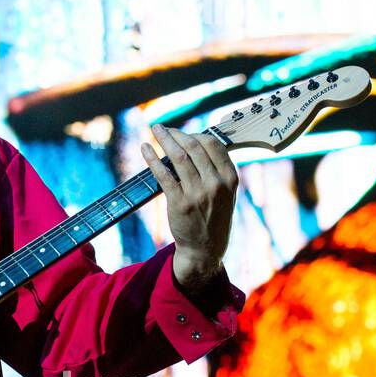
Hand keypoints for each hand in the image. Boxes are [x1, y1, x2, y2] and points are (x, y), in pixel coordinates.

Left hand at [141, 124, 239, 293]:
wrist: (205, 248)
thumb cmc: (213, 217)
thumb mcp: (226, 193)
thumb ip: (216, 170)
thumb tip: (197, 144)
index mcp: (230, 178)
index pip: (213, 144)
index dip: (195, 134)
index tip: (182, 132)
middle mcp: (216, 183)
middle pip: (194, 147)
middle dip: (176, 133)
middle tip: (163, 128)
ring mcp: (198, 193)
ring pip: (178, 157)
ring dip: (164, 140)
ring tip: (154, 129)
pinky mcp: (179, 202)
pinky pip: (163, 174)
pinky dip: (152, 159)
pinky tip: (145, 149)